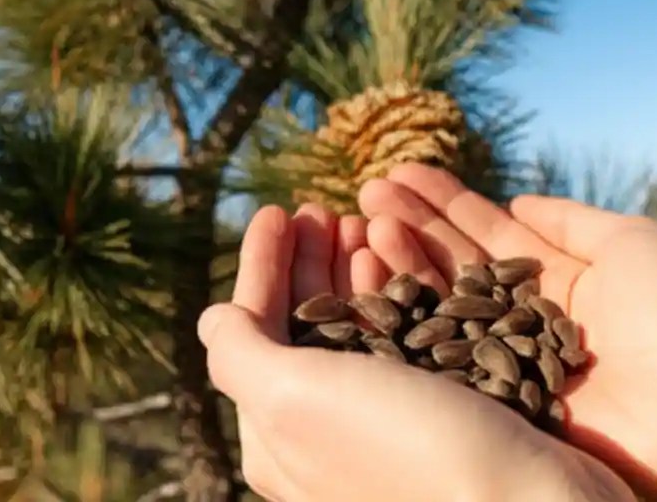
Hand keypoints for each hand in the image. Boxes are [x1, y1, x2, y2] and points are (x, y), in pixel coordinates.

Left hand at [200, 204, 634, 501]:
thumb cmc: (408, 450)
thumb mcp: (295, 399)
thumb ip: (240, 354)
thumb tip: (211, 319)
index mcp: (278, 437)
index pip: (252, 332)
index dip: (259, 265)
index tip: (275, 207)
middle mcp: (329, 434)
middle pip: (306, 327)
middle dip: (310, 260)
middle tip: (324, 207)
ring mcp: (389, 426)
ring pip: (360, 328)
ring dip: (356, 268)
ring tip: (367, 221)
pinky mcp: (445, 416)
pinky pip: (411, 338)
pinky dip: (404, 290)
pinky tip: (409, 262)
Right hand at [356, 164, 656, 499]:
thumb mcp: (635, 243)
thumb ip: (573, 222)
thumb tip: (519, 200)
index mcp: (565, 286)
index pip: (491, 236)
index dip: (447, 204)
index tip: (403, 173)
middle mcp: (529, 323)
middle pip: (457, 266)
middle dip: (412, 227)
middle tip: (365, 191)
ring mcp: (509, 365)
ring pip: (444, 306)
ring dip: (402, 261)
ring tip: (365, 220)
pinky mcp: (498, 407)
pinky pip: (445, 357)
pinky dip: (411, 315)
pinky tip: (377, 275)